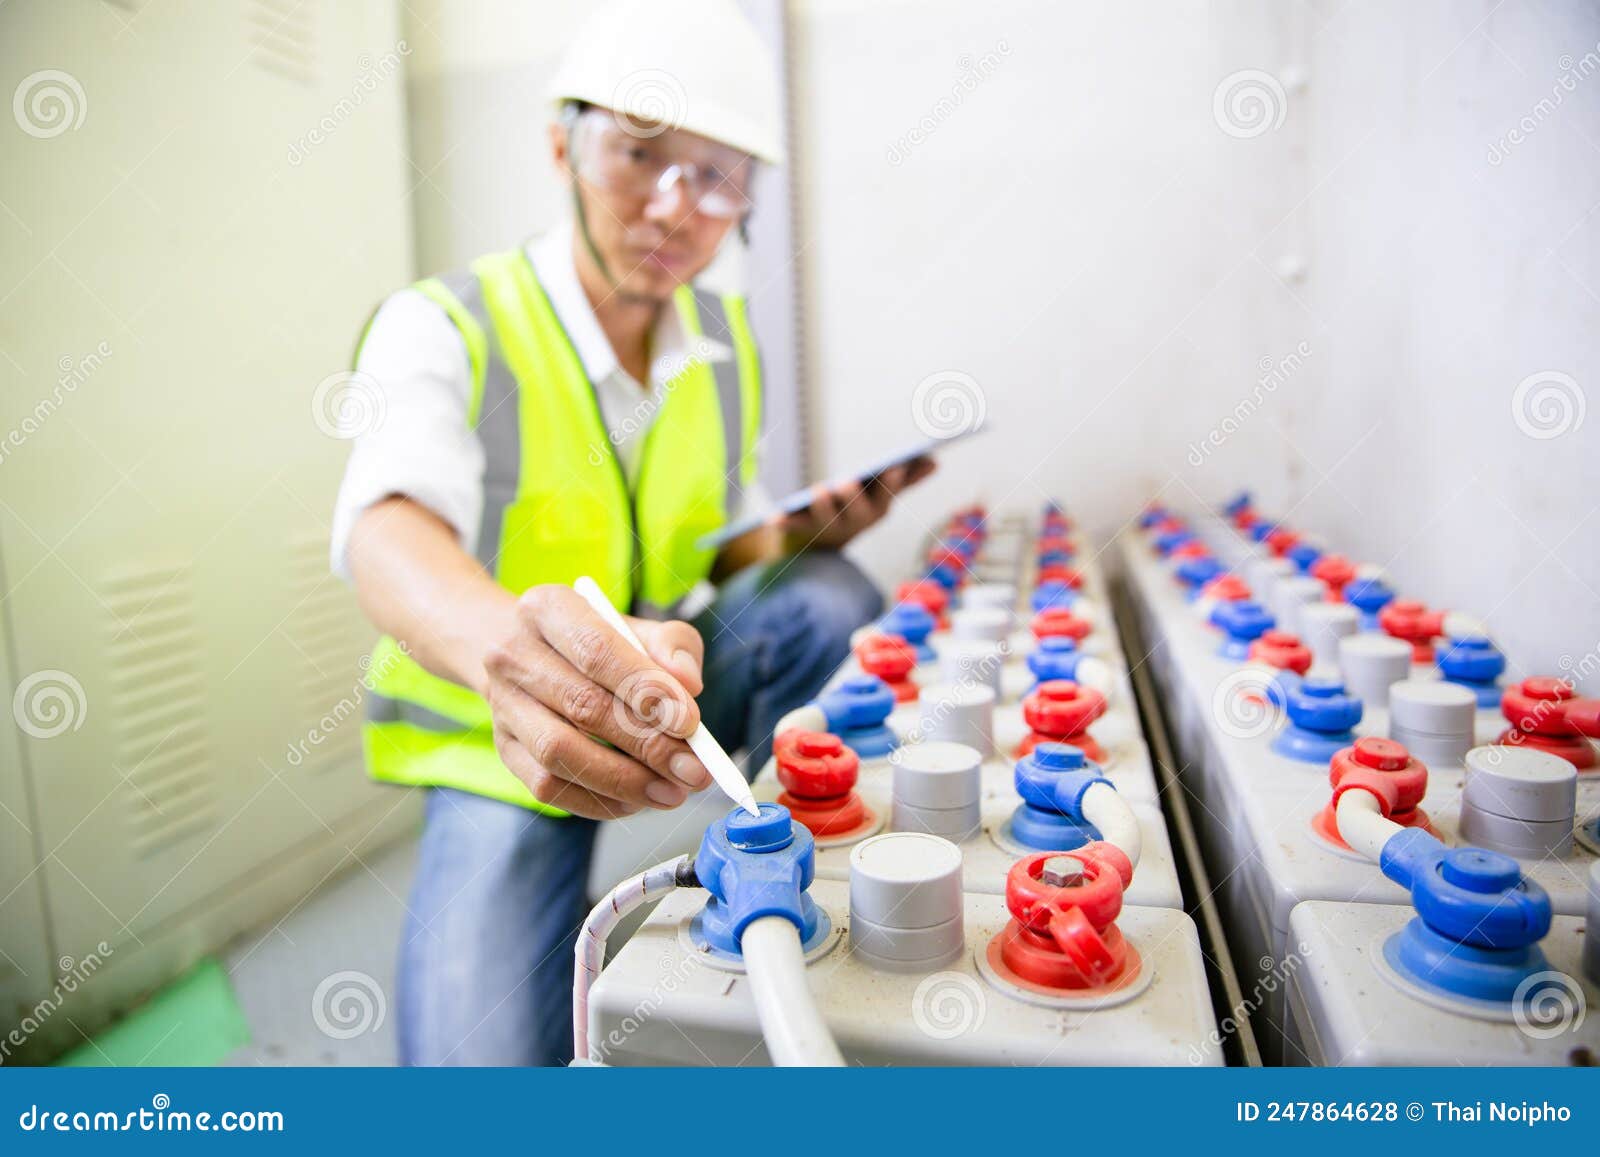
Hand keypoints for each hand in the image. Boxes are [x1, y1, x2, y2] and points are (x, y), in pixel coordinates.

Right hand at [483, 585, 710, 819]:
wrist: (525, 653)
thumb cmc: (594, 641)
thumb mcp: (638, 627)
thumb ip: (672, 647)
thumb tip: (689, 684)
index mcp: (548, 609)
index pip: (598, 651)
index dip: (646, 689)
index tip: (690, 723)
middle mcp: (514, 654)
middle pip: (583, 706)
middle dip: (647, 745)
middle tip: (693, 769)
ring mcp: (503, 705)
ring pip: (560, 753)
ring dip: (623, 780)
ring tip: (671, 791)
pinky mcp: (505, 748)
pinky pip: (548, 786)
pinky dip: (598, 801)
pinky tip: (635, 800)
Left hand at [781, 457, 936, 550]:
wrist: (826, 542)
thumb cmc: (859, 507)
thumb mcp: (883, 493)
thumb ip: (907, 479)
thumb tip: (934, 462)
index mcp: (878, 507)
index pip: (888, 493)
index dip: (891, 481)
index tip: (895, 465)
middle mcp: (857, 521)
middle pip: (858, 510)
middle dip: (854, 497)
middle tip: (848, 482)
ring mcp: (831, 527)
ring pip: (828, 518)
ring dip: (824, 506)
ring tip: (820, 490)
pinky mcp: (805, 529)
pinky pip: (794, 526)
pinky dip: (784, 523)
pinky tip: (772, 518)